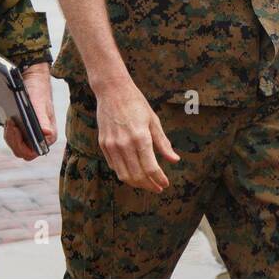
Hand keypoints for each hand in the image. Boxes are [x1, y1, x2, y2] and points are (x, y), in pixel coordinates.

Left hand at [4, 62, 57, 160]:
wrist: (33, 80)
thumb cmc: (39, 90)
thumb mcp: (39, 104)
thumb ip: (42, 120)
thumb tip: (47, 133)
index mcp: (49, 136)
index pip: (31, 152)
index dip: (21, 145)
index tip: (15, 129)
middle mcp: (41, 139)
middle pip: (21, 151)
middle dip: (13, 139)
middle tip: (10, 123)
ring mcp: (32, 135)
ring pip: (16, 145)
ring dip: (10, 135)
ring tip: (9, 120)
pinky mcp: (24, 131)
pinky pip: (14, 138)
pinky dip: (9, 131)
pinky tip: (9, 120)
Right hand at [95, 78, 178, 192]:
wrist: (112, 90)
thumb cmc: (136, 103)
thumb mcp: (153, 121)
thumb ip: (163, 143)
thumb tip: (175, 160)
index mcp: (140, 137)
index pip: (151, 168)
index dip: (159, 179)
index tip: (165, 184)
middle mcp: (124, 144)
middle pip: (137, 176)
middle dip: (149, 185)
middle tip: (158, 187)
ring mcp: (111, 145)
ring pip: (123, 175)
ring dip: (136, 183)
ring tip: (146, 183)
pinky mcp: (103, 144)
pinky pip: (114, 166)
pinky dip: (124, 173)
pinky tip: (133, 172)